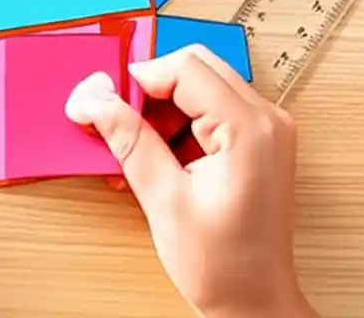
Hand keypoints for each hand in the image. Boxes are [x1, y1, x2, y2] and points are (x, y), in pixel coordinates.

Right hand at [66, 46, 317, 317]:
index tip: (103, 103)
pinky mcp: (258, 141)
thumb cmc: (224, 265)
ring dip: (162, 110)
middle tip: (118, 125)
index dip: (137, 79)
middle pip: (195, 69)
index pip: (185, 68)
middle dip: (149, 92)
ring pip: (201, 87)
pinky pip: (212, 111)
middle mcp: (267, 119)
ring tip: (138, 154)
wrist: (255, 303)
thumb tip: (96, 99)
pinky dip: (179, 125)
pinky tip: (158, 160)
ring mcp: (266, 129)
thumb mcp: (164, 200)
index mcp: (250, 129)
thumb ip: (129, 140)